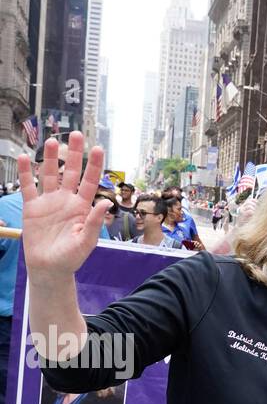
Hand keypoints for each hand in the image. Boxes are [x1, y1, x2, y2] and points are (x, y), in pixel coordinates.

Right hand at [16, 133, 109, 277]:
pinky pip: (28, 187)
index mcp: (82, 208)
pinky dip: (25, 173)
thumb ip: (95, 222)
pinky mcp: (31, 207)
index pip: (90, 182)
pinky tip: (24, 158)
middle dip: (74, 154)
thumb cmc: (71, 258)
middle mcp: (66, 200)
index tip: (97, 149)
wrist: (48, 269)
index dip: (94, 166)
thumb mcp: (86, 242)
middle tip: (77, 135)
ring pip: (49, 175)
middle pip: (71, 172)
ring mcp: (48, 202)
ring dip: (50, 158)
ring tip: (52, 142)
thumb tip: (106, 203)